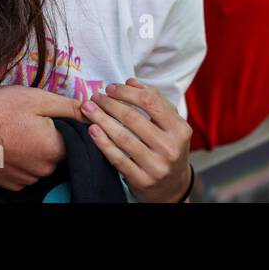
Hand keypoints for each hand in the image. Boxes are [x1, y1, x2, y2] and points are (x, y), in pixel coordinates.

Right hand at [0, 85, 85, 190]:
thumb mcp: (37, 98)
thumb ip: (68, 106)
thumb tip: (91, 109)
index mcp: (55, 149)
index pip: (77, 138)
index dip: (67, 123)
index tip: (53, 115)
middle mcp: (44, 170)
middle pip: (59, 150)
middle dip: (50, 135)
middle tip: (30, 119)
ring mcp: (26, 179)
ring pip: (41, 161)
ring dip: (35, 148)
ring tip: (16, 130)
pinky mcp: (10, 184)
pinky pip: (25, 171)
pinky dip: (21, 159)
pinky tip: (7, 144)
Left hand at [83, 78, 191, 201]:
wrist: (172, 187)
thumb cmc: (167, 147)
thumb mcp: (170, 124)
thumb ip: (154, 101)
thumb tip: (130, 82)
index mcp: (180, 129)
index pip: (151, 102)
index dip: (127, 92)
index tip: (111, 88)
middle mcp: (170, 148)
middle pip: (133, 118)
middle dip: (110, 104)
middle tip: (95, 97)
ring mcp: (156, 166)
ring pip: (123, 137)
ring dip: (102, 119)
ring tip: (88, 109)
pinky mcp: (141, 180)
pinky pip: (117, 158)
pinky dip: (102, 142)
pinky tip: (92, 130)